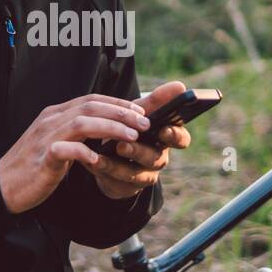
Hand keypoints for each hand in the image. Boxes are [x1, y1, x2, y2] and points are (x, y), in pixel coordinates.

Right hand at [0, 93, 149, 213]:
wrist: (3, 185)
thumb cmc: (34, 166)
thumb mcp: (58, 143)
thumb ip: (77, 133)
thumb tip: (106, 129)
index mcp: (55, 114)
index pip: (91, 100)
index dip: (117, 103)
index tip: (139, 111)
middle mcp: (51, 120)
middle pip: (91, 107)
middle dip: (121, 112)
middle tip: (144, 122)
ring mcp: (45, 138)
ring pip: (83, 123)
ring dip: (111, 128)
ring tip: (133, 136)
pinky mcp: (43, 158)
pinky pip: (67, 150)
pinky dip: (85, 153)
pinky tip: (99, 160)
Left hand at [84, 81, 189, 200]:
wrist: (111, 152)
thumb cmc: (130, 127)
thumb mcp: (141, 113)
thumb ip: (158, 100)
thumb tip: (180, 85)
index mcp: (165, 139)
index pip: (180, 139)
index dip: (175, 136)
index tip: (164, 129)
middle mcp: (158, 158)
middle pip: (155, 158)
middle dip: (139, 151)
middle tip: (123, 144)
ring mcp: (143, 175)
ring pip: (135, 174)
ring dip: (119, 165)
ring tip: (103, 155)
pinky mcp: (126, 187)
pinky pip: (116, 182)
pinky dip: (104, 170)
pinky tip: (91, 161)